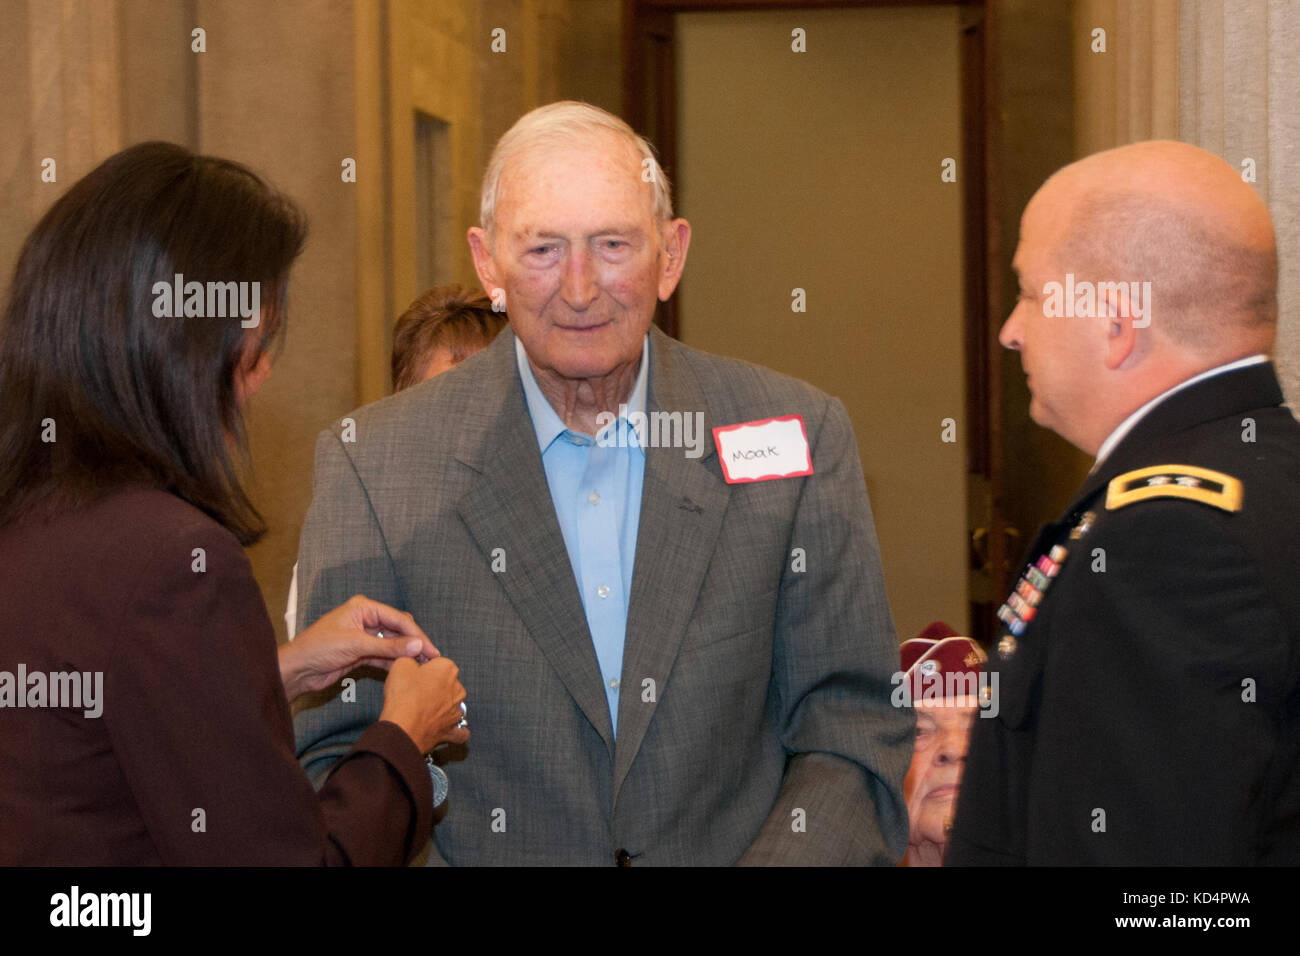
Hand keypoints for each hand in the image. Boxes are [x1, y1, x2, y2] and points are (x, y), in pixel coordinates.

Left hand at [279, 594, 438, 699]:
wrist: (296, 670)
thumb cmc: (319, 649)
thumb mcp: (356, 645)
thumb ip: (389, 646)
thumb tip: (418, 646)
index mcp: (363, 608)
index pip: (398, 619)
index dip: (417, 635)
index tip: (432, 649)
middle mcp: (365, 619)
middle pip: (397, 630)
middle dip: (414, 643)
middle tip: (432, 659)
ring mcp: (363, 636)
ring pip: (392, 644)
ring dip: (405, 654)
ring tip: (423, 667)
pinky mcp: (360, 653)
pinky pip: (383, 656)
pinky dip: (393, 662)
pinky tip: (406, 670)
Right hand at [380, 657, 469, 753]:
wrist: (403, 728)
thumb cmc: (404, 697)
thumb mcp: (401, 665)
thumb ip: (410, 659)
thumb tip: (412, 663)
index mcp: (447, 669)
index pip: (438, 663)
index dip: (424, 668)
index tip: (415, 673)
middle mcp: (457, 688)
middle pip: (446, 682)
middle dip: (433, 686)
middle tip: (415, 691)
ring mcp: (456, 710)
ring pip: (452, 704)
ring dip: (441, 705)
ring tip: (422, 709)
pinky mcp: (451, 729)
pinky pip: (458, 729)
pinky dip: (453, 728)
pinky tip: (446, 726)